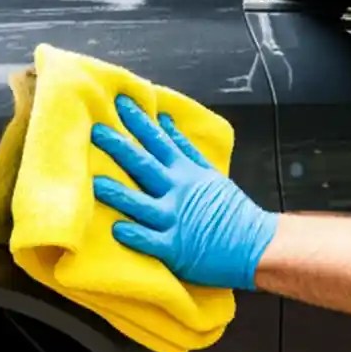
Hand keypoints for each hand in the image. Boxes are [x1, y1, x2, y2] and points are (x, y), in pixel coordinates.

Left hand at [91, 94, 277, 290]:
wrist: (256, 244)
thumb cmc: (230, 210)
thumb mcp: (209, 173)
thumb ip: (185, 148)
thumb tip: (165, 121)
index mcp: (186, 172)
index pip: (159, 141)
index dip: (139, 122)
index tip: (119, 103)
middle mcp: (179, 191)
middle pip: (144, 165)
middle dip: (120, 147)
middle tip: (96, 130)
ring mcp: (176, 219)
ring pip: (141, 203)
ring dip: (118, 192)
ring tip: (94, 182)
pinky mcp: (175, 248)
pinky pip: (151, 241)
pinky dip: (135, 234)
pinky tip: (116, 229)